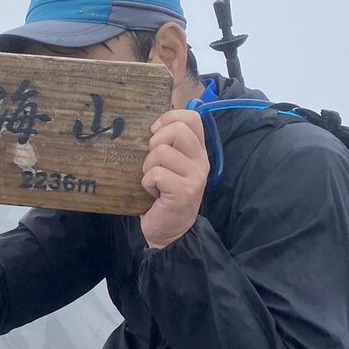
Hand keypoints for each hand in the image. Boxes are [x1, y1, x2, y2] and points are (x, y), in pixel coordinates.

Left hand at [140, 108, 209, 249]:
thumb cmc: (163, 195)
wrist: (169, 231)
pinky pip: (156, 174)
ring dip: (148, 167)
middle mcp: (201, 161)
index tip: (155, 132)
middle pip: (177, 130)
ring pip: (162, 152)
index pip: (192, 118)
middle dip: (156, 142)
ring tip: (153, 181)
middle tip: (152, 160)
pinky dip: (147, 183)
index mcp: (198, 151)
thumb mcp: (169, 166)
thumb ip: (168, 145)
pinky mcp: (184, 191)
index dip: (170, 118)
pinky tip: (153, 192)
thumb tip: (152, 125)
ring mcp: (195, 176)